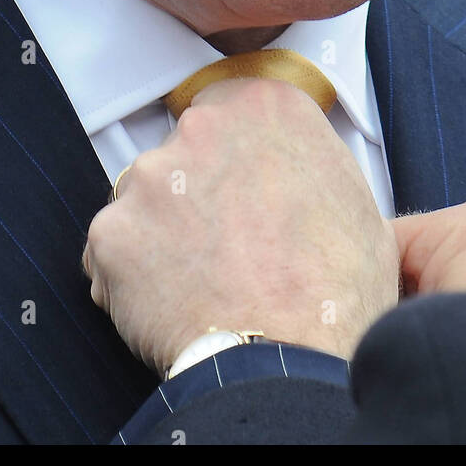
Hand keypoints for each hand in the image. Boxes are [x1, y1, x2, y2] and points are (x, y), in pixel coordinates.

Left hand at [83, 77, 399, 374]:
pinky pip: (112, 252)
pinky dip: (131, 279)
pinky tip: (172, 307)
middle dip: (195, 192)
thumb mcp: (353, 196)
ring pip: (144, 200)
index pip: (228, 109)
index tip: (241, 190)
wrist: (288, 360)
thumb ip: (307, 158)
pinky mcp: (112, 231)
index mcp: (266, 106)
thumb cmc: (333, 291)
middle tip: (226, 246)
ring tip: (201, 285)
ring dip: (162, 233)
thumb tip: (292, 166)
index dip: (233, 157)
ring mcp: (151, 177)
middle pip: (182, 150)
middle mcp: (203, 126)